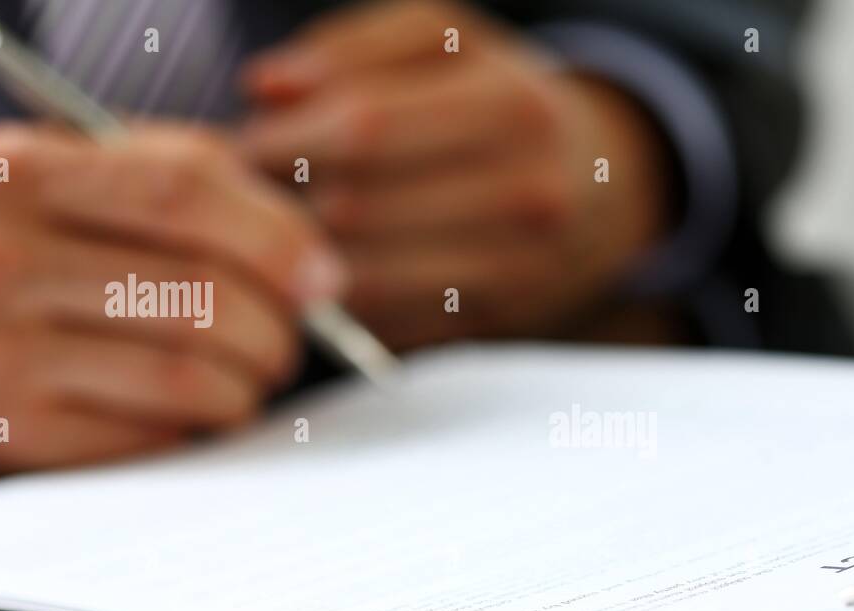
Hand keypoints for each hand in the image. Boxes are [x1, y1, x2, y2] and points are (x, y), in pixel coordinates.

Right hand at [0, 122, 346, 480]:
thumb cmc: (49, 254)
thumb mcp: (95, 184)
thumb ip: (199, 184)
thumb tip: (314, 269)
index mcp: (14, 172)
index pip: (182, 193)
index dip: (276, 240)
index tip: (323, 279)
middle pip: (199, 295)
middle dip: (274, 330)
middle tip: (283, 343)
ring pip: (187, 376)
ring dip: (246, 386)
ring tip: (245, 377)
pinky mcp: (6, 432)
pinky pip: (153, 435)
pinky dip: (193, 427)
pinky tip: (183, 410)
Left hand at [239, 0, 672, 349]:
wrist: (603, 187)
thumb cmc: (504, 102)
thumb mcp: (449, 42)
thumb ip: (354, 47)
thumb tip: (264, 88)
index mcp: (511, 107)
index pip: (364, 128)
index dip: (286, 136)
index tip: (249, 138)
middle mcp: (525, 196)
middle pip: (356, 211)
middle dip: (284, 200)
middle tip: (259, 189)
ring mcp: (516, 272)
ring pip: (363, 281)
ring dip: (304, 256)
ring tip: (292, 224)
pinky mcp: (496, 325)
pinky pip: (388, 325)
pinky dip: (347, 298)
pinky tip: (342, 263)